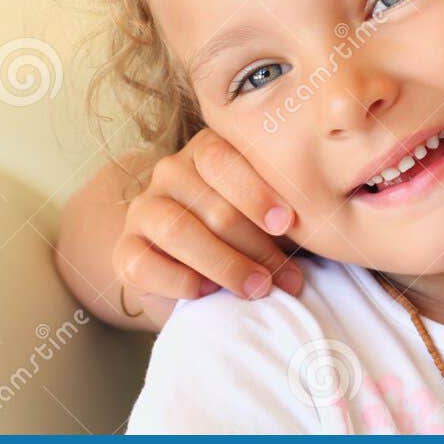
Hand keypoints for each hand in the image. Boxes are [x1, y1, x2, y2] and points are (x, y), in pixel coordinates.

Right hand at [113, 129, 301, 304]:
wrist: (194, 269)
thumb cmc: (249, 235)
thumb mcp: (268, 218)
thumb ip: (284, 213)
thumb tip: (320, 227)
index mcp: (208, 150)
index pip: (224, 159)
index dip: (256, 192)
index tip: (286, 223)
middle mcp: (170, 172)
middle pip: (210, 203)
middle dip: (255, 244)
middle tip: (288, 276)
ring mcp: (142, 210)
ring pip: (177, 230)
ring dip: (224, 264)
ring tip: (258, 289)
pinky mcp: (123, 251)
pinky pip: (143, 264)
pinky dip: (180, 281)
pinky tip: (207, 293)